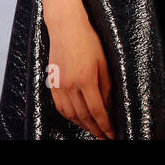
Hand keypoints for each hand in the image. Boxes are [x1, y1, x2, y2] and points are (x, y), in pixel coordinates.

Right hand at [47, 11, 114, 138]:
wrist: (66, 28)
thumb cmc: (88, 41)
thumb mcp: (104, 62)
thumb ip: (106, 85)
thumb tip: (109, 105)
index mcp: (86, 80)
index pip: (98, 111)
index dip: (105, 125)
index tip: (112, 134)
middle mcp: (71, 86)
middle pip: (84, 116)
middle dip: (96, 129)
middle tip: (105, 137)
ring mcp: (59, 86)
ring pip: (71, 114)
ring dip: (83, 125)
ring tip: (93, 130)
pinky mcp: (52, 84)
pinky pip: (61, 107)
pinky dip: (70, 116)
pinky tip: (77, 119)